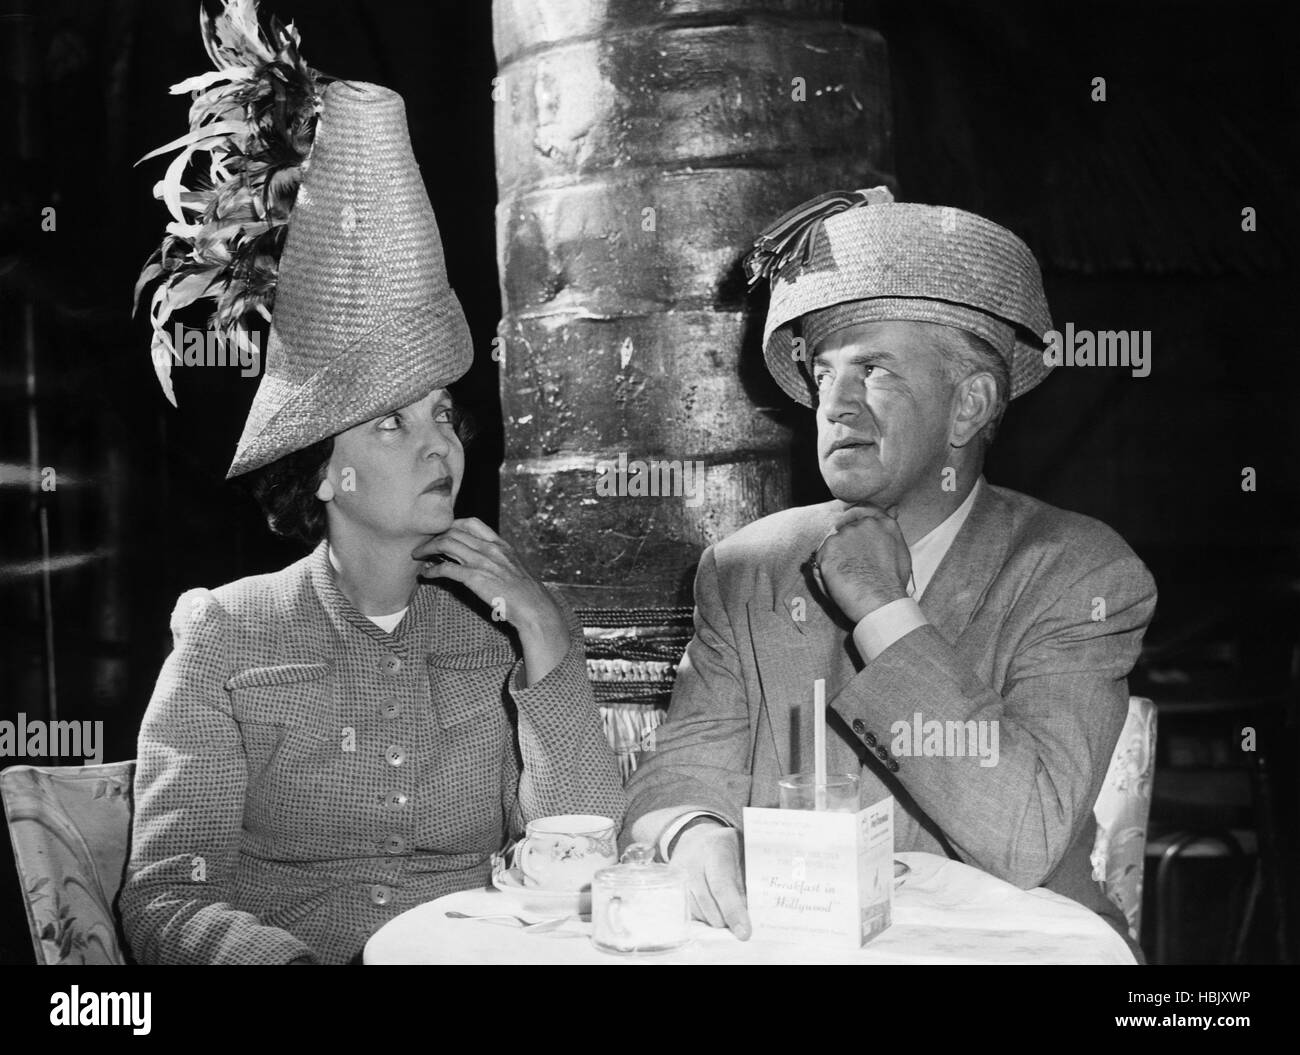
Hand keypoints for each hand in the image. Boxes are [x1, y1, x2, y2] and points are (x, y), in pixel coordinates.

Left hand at [413, 519, 568, 682]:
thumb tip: (481, 560)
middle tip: (424, 545)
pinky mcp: (475, 578)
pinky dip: (432, 570)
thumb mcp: (514, 567)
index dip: (452, 525)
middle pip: (454, 531)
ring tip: (418, 555)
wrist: (534, 607)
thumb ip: (498, 559)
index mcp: (501, 544)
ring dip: (428, 549)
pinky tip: (426, 574)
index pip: (471, 523)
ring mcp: (482, 562)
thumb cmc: (525, 593)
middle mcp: (490, 549)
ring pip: (446, 544)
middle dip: (434, 536)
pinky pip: (445, 568)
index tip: (442, 532)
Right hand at [671, 822, 751, 939]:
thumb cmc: (727, 848)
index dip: (733, 910)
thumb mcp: (743, 855)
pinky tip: (712, 913)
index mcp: (716, 848)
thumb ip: (746, 882)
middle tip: (738, 930)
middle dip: (724, 921)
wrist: (697, 836)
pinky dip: (701, 917)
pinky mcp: (670, 883)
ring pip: (695, 908)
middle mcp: (693, 860)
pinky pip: (685, 909)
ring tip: (726, 920)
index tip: (744, 933)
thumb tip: (749, 915)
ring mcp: (677, 872)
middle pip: (706, 901)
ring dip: (712, 920)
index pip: (722, 885)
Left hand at [812, 504, 910, 622]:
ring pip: (835, 544)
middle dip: (849, 547)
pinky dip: (826, 569)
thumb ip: (891, 528)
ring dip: (837, 558)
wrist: (880, 600)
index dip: (860, 531)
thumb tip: (893, 509)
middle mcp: (863, 524)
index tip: (858, 545)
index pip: (866, 517)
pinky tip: (839, 581)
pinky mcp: (829, 548)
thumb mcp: (900, 550)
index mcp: (882, 523)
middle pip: (848, 531)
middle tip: (856, 568)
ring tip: (849, 578)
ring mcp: (844, 535)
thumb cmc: (893, 582)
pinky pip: (822, 556)